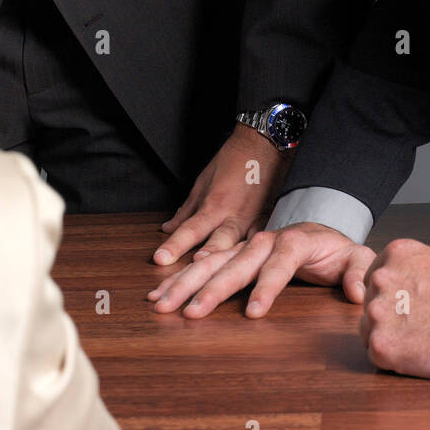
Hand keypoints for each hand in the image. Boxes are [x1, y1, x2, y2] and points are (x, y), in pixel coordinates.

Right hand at [148, 222, 375, 317]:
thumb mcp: (356, 258)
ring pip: (212, 264)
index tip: (253, 313)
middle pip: (236, 264)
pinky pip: (205, 266)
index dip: (266, 287)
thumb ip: (359, 272)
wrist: (322, 231)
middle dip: (212, 289)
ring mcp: (246, 247)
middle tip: (190, 313)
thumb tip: (358, 293)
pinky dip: (182, 280)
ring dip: (186, 284)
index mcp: (295, 241)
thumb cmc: (337, 250)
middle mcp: (264, 241)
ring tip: (161, 304)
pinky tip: (160, 295)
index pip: (280, 264)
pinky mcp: (234, 255)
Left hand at [153, 123, 290, 265]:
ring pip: (241, 249)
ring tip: (218, 284)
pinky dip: (258, 259)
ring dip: (229, 266)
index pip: (191, 229)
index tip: (160, 259)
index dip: (175, 245)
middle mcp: (234, 216)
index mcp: (215, 204)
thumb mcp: (203, 181)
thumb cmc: (232, 160)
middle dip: (202, 264)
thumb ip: (186, 210)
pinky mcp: (269, 222)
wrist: (265, 145)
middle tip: (189, 279)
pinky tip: (254, 274)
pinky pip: (262, 244)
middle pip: (216, 245)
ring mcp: (254, 221)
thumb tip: (168, 229)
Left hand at [359, 239, 429, 379]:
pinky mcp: (381, 344)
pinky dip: (395, 359)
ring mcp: (377, 311)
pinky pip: (377, 355)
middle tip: (419, 326)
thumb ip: (409, 269)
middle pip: (371, 304)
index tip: (411, 307)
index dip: (393, 298)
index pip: (375, 279)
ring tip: (421, 340)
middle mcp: (380, 279)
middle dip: (390, 317)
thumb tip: (398, 284)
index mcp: (394, 254)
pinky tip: (418, 353)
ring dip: (390, 338)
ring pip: (370, 330)